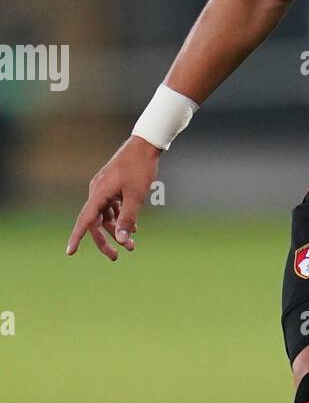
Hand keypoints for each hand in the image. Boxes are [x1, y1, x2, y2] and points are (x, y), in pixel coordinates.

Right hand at [66, 136, 161, 259]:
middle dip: (105, 240)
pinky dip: (120, 218)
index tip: (70, 252)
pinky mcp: (112, 186)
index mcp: (99, 193)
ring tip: (132, 246)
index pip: (85, 220)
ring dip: (117, 230)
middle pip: (96, 222)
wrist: (145, 145)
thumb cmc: (140, 169)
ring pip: (106, 216)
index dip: (77, 237)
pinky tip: (134, 228)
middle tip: (115, 257)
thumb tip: (123, 240)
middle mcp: (97, 191)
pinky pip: (112, 207)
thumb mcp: (136, 196)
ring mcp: (104, 188)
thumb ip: (128, 219)